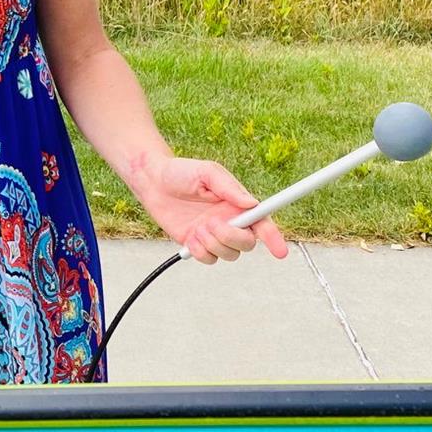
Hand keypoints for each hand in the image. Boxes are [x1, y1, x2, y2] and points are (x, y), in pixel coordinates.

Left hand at [138, 155, 288, 263]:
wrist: (152, 181)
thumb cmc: (181, 172)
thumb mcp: (208, 172)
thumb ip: (229, 188)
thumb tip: (251, 203)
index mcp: (238, 204)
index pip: (263, 223)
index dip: (274, 237)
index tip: (279, 250)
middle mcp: (229, 221)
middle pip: (247, 244)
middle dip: (232, 238)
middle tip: (212, 224)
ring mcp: (214, 235)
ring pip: (229, 254)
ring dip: (214, 243)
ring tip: (198, 227)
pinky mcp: (197, 244)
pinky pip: (209, 259)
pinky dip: (201, 251)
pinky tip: (192, 236)